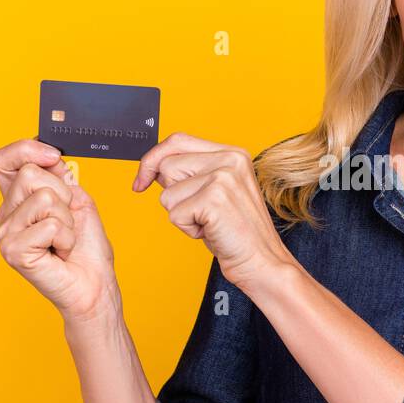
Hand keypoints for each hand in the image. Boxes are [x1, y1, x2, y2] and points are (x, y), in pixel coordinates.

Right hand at [0, 138, 119, 320]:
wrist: (94, 284)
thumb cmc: (86, 247)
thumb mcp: (76, 200)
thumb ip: (58, 176)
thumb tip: (47, 155)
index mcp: (15, 201)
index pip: (1, 160)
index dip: (25, 149)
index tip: (54, 157)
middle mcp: (4, 216)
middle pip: (29, 174)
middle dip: (62, 194)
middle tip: (66, 222)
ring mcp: (5, 234)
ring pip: (44, 198)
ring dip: (67, 219)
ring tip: (64, 239)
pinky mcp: (13, 251)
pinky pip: (50, 224)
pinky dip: (66, 237)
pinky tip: (60, 252)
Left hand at [133, 132, 294, 288]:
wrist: (262, 261)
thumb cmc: (238, 232)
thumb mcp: (217, 192)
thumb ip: (192, 173)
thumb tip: (153, 167)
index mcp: (233, 153)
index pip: (178, 141)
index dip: (153, 159)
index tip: (141, 180)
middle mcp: (229, 160)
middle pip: (167, 166)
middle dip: (174, 195)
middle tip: (201, 211)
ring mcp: (223, 178)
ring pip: (168, 194)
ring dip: (182, 215)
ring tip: (209, 222)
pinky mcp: (214, 199)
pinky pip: (174, 214)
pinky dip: (188, 229)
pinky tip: (211, 231)